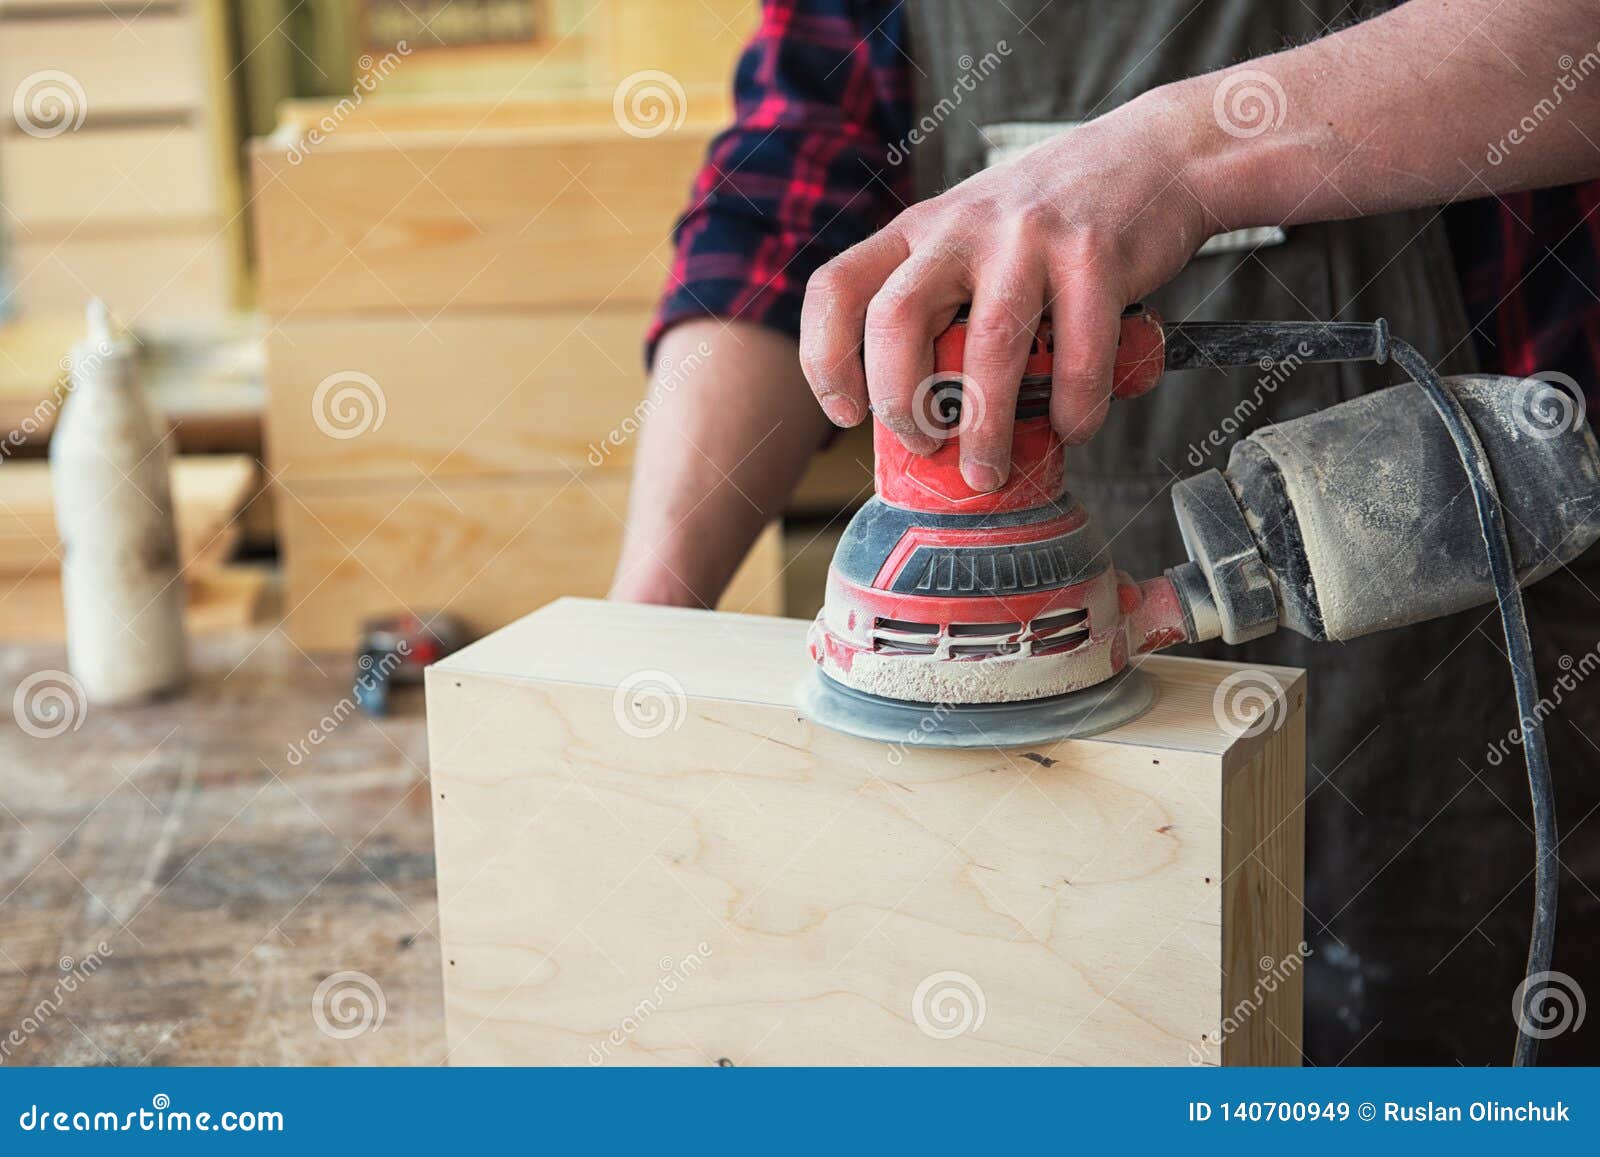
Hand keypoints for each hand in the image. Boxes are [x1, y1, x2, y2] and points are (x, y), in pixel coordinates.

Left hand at [798, 91, 1218, 490]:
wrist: (1155, 155)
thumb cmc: (1053, 223)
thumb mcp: (972, 239)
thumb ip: (941, 301)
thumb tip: (926, 421)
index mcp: (918, 230)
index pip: (837, 287)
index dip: (825, 358)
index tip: (847, 413)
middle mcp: (961, 227)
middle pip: (894, 319)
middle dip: (900, 401)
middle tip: (924, 447)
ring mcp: (1027, 237)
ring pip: (987, 347)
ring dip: (985, 428)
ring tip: (991, 471)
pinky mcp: (1093, 254)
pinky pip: (1076, 354)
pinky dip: (1074, 408)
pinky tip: (1075, 427)